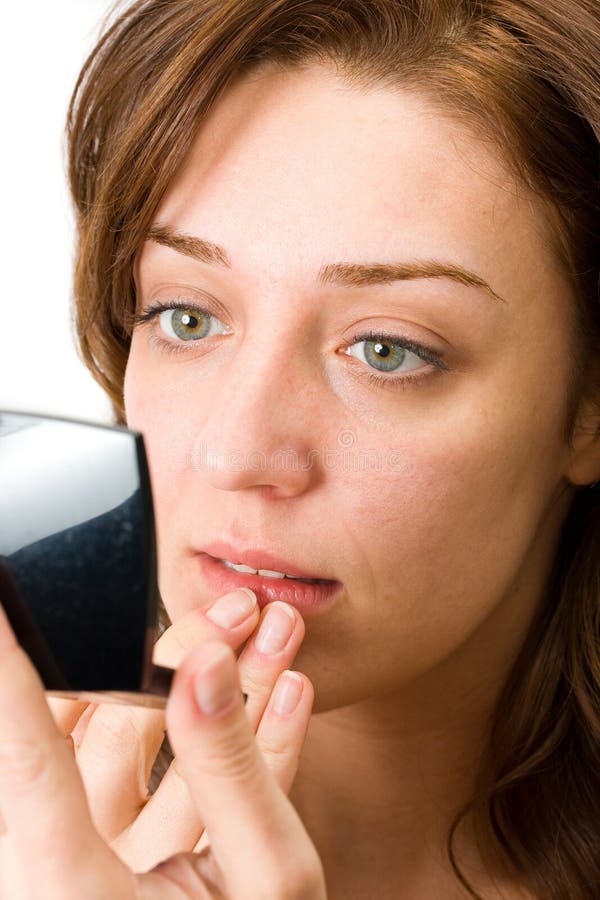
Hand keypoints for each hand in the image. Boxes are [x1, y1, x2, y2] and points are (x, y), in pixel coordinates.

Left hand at [0, 598, 326, 898]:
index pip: (21, 742)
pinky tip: (273, 689)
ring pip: (120, 745)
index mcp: (69, 887)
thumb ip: (235, 772)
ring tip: (264, 635)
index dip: (5, 660)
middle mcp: (53, 874)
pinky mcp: (109, 864)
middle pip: (92, 726)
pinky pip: (146, 781)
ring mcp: (82, 866)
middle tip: (231, 613)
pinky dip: (202, 734)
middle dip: (164, 654)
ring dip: (195, 686)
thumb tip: (204, 666)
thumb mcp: (271, 887)